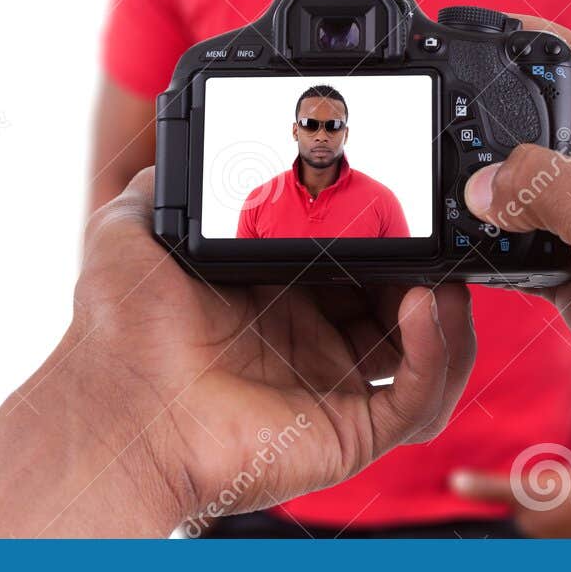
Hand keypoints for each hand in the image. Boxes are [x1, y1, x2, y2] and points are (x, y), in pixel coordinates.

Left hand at [0, 171, 475, 537]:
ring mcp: (336, 390)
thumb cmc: (119, 330)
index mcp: (281, 295)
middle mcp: (316, 344)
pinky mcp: (349, 432)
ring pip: (431, 354)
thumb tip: (185, 139)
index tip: (410, 198)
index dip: (393, 233)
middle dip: (438, 269)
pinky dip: (439, 353)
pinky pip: (419, 398)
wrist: (117, 405)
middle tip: (445, 234)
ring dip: (453, 313)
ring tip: (444, 274)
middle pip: (409, 303)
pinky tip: (426, 307)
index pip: (360, 261)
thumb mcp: (137, 227)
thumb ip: (167, 180)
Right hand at [462, 18, 570, 537]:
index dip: (538, 36)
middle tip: (448, 108)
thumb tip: (482, 184)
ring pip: (534, 191)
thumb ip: (544, 185)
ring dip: (492, 187)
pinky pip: (528, 252)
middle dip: (499, 111)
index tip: (487, 24)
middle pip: (552, 124)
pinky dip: (494, 249)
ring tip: (443, 181)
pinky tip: (467, 253)